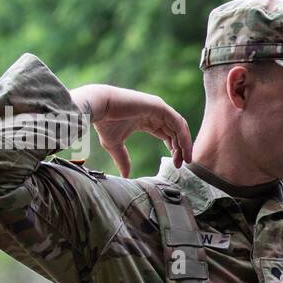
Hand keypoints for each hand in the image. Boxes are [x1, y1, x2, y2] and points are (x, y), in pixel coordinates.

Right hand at [69, 84, 193, 177]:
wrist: (98, 107)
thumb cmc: (104, 123)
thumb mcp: (114, 145)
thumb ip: (122, 159)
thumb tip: (125, 176)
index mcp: (147, 120)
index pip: (167, 134)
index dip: (174, 149)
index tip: (175, 164)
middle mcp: (155, 113)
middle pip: (176, 132)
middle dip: (181, 149)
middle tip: (180, 165)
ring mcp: (158, 108)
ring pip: (179, 127)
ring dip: (184, 143)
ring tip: (185, 159)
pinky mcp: (159, 106)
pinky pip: (177, 122)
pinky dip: (182, 135)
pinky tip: (182, 148)